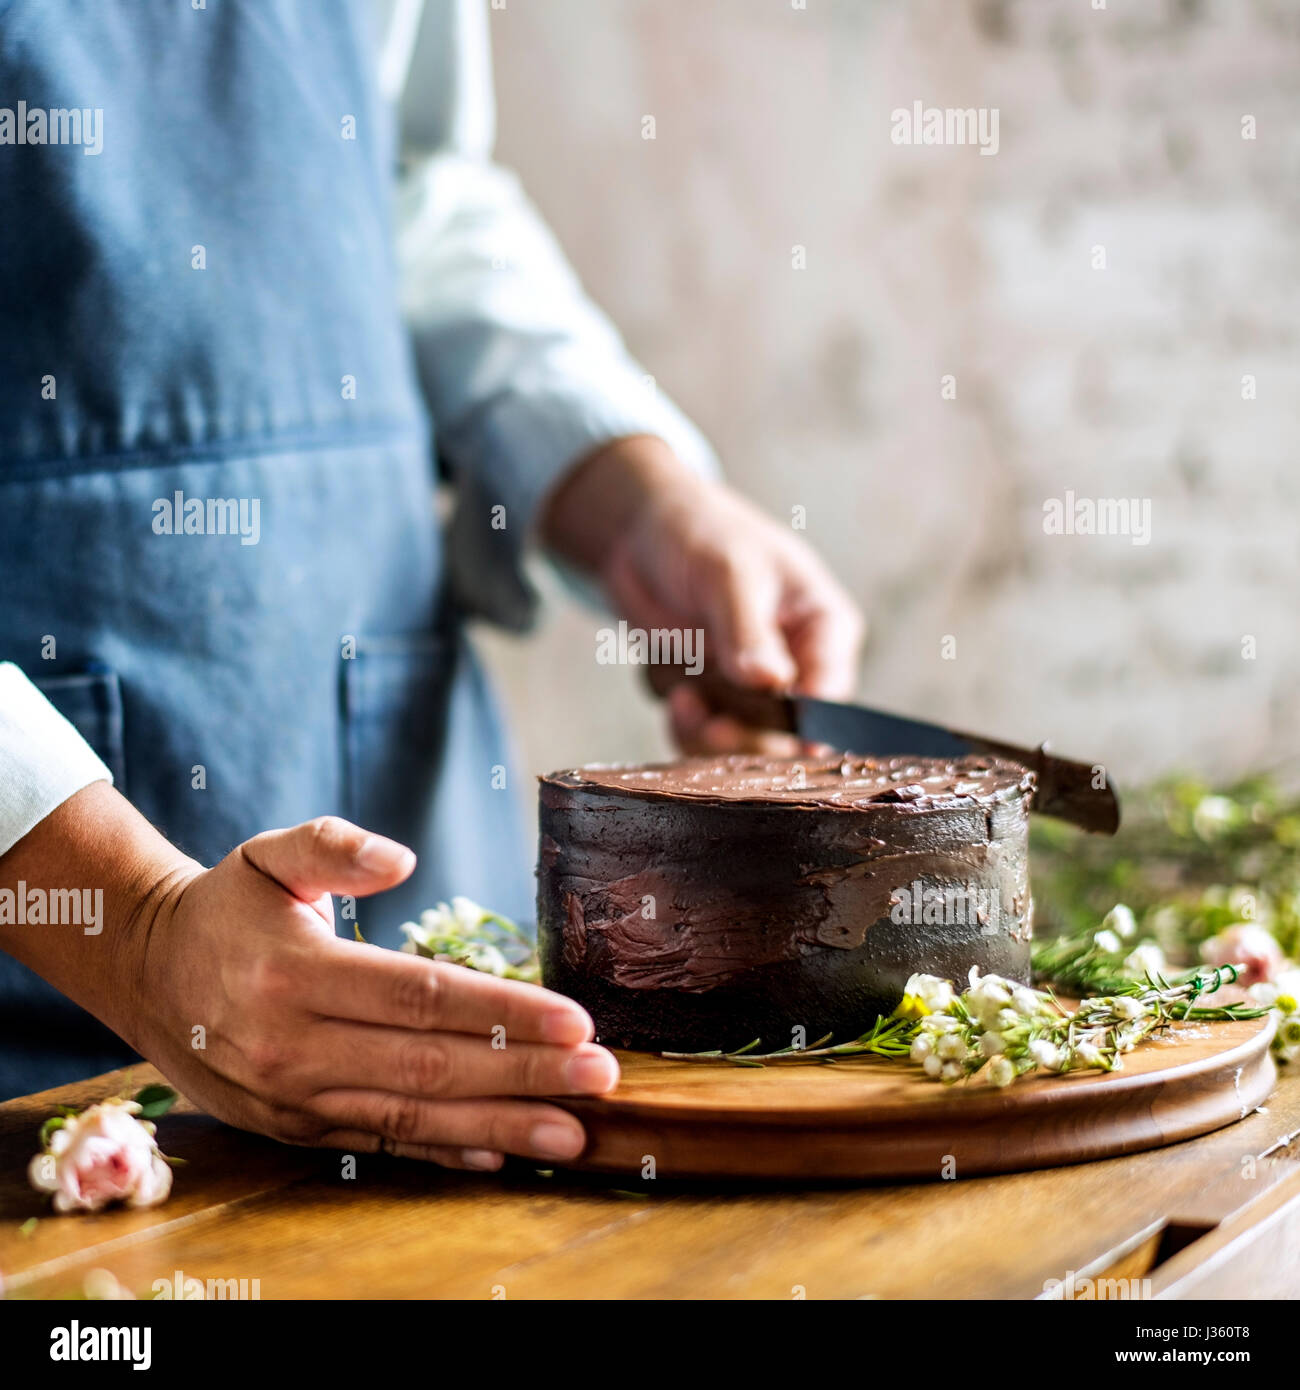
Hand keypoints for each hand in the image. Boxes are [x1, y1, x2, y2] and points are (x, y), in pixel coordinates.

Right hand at [0, 785, 617, 1171]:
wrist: (145, 974)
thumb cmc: (225, 907)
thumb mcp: (266, 854)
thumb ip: (333, 845)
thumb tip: (403, 859)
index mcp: (295, 975)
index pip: (421, 998)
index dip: (503, 1011)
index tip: (576, 1019)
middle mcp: (293, 1047)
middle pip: (430, 1065)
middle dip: (525, 1073)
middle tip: (601, 1077)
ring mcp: (293, 1099)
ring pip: (413, 1115)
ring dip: (501, 1125)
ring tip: (574, 1133)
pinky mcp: (294, 1128)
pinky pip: (380, 1143)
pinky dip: (443, 1151)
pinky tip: (501, 1153)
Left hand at [542, 436, 864, 752]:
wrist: (642, 534)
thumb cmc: (702, 534)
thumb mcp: (729, 573)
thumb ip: (749, 630)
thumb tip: (771, 682)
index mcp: (824, 627)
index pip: (832, 692)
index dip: (808, 726)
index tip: (776, 741)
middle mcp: (798, 664)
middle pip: (791, 734)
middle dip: (752, 738)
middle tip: (714, 728)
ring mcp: (753, 687)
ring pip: (746, 744)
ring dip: (713, 737)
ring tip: (683, 703)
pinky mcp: (714, 698)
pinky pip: (706, 738)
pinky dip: (688, 730)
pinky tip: (677, 699)